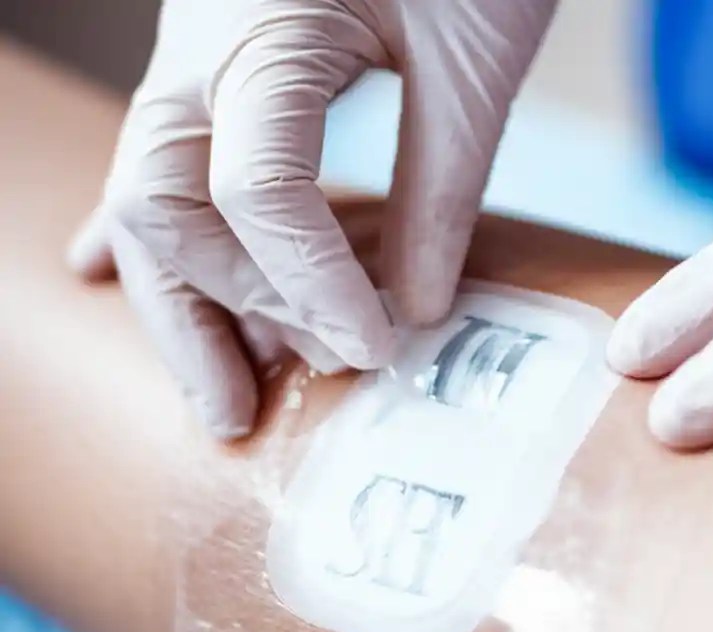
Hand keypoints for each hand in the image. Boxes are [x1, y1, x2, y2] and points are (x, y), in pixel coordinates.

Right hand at [68, 0, 555, 438]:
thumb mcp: (475, 62)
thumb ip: (441, 190)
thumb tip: (411, 316)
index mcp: (262, 27)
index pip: (256, 192)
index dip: (312, 286)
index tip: (377, 350)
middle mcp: (201, 45)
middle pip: (166, 204)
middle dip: (215, 312)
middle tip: (271, 399)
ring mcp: (196, 52)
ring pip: (154, 193)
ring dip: (186, 297)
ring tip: (223, 393)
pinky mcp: (219, 61)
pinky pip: (171, 158)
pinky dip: (163, 230)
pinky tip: (122, 281)